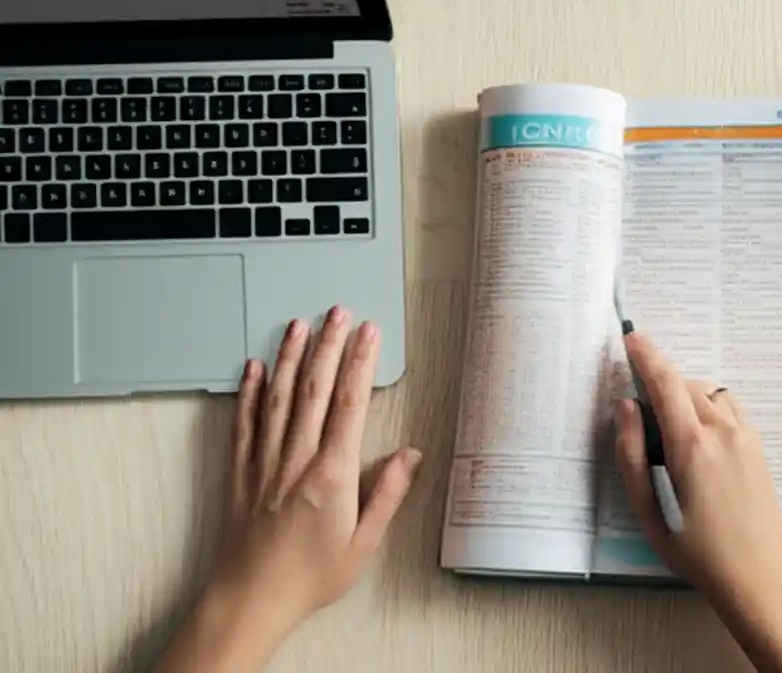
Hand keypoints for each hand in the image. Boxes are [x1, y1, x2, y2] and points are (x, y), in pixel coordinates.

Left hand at [158, 308, 421, 672]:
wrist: (251, 599)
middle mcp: (296, 461)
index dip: (360, 363)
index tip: (368, 333)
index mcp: (332, 475)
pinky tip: (254, 368)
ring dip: (290, 358)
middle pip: (313, 390)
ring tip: (298, 325)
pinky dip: (249, 393)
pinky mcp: (240, 473)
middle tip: (337, 312)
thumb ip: (386, 494)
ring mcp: (265, 464)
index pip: (349, 405)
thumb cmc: (310, 577)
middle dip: (327, 346)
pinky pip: (244, 424)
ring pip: (278, 399)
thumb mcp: (364, 543)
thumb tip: (410, 456)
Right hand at [614, 333, 781, 672]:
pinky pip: (730, 411)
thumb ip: (631, 457)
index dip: (647, 356)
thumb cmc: (698, 555)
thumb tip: (625, 409)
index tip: (632, 339)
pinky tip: (698, 441)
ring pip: (711, 394)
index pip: (665, 383)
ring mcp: (746, 439)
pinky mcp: (758, 450)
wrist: (759, 579)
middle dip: (662, 383)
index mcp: (691, 447)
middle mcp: (722, 433)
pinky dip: (709, 409)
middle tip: (641, 410)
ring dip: (687, 395)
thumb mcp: (649, 513)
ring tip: (669, 428)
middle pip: (687, 385)